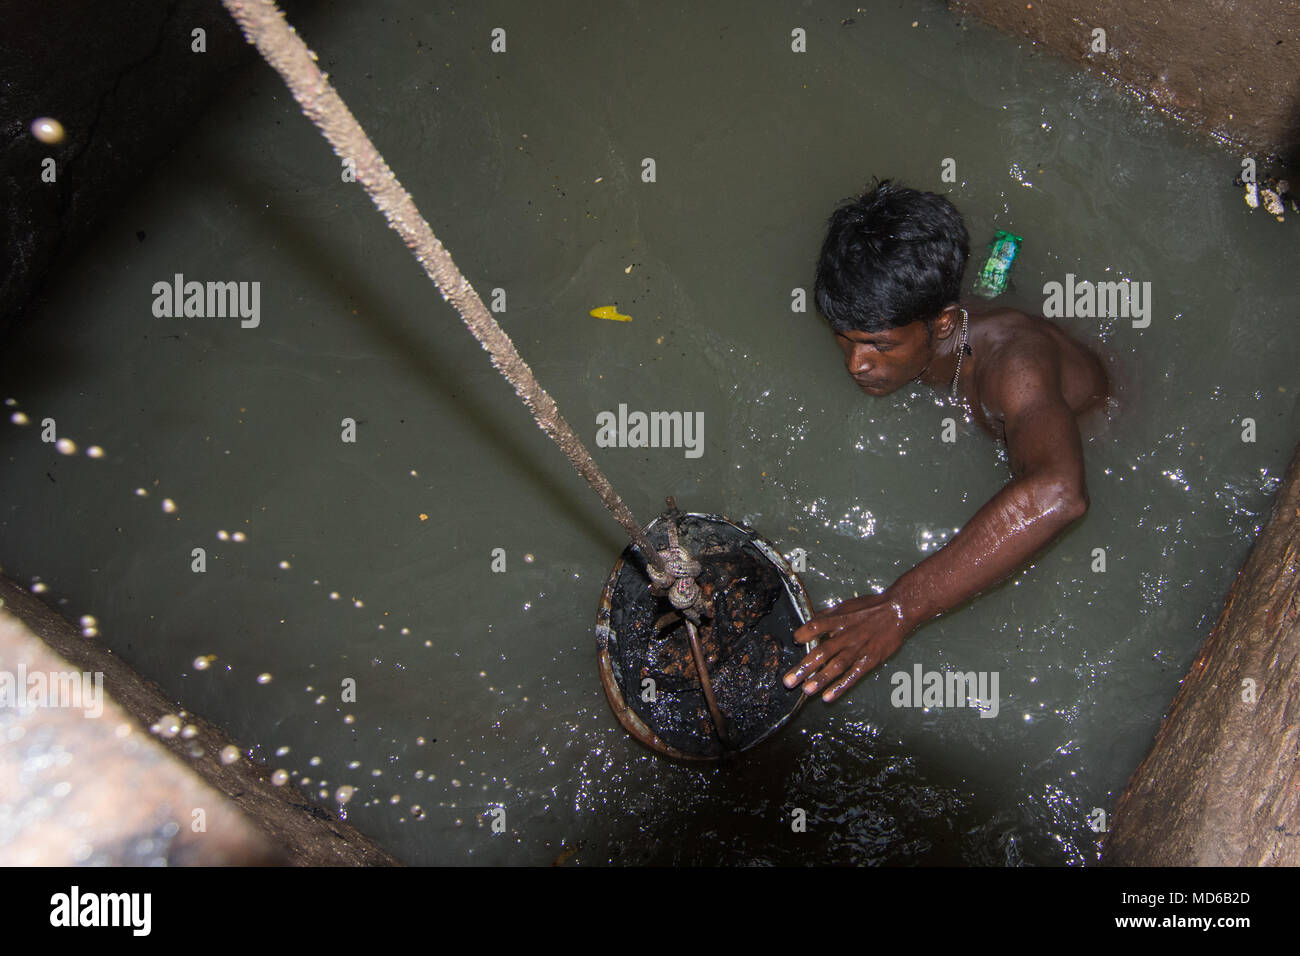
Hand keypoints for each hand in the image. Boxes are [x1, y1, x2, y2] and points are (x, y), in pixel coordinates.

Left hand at [783, 591, 913, 702]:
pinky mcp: (869, 660)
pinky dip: (840, 687)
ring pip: (836, 666)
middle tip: (788, 681)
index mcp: (838, 620)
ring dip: (820, 680)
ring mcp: (857, 649)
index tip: (795, 640)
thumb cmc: (869, 608)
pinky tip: (827, 697)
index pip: (816, 626)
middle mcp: (845, 636)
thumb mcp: (845, 606)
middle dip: (804, 668)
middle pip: (822, 652)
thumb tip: (808, 621)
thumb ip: (826, 615)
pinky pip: (853, 675)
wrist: (897, 611)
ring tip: (806, 691)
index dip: (804, 633)